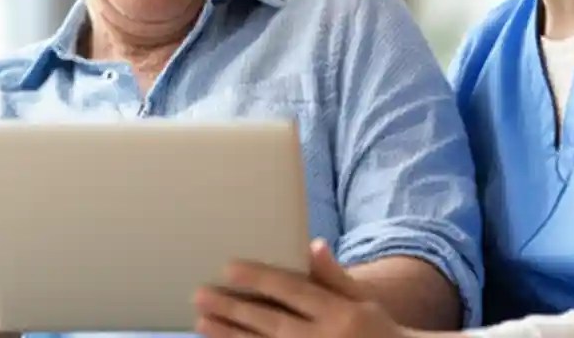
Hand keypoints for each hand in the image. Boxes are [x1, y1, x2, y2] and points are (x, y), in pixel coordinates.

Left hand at [193, 239, 413, 337]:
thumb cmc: (372, 328)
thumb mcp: (361, 299)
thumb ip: (335, 275)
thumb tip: (313, 244)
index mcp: (341, 313)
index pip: (293, 291)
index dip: (260, 278)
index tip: (229, 268)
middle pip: (272, 322)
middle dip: (235, 309)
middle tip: (201, 296)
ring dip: (231, 336)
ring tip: (202, 323)